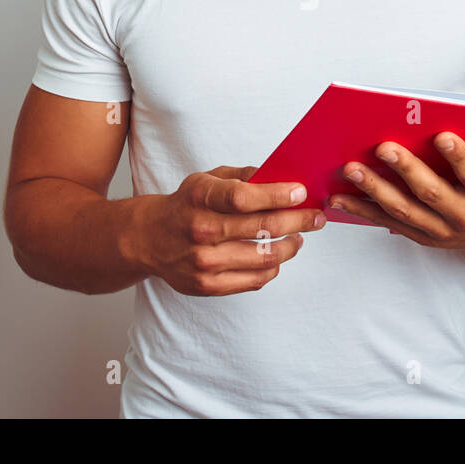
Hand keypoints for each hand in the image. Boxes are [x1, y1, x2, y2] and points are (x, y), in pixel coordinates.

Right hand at [133, 165, 326, 295]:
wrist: (147, 239)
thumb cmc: (185, 205)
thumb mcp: (205, 180)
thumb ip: (242, 177)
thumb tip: (281, 178)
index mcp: (200, 198)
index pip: (244, 198)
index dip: (277, 195)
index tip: (301, 192)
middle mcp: (201, 230)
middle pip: (262, 228)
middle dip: (298, 220)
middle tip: (317, 216)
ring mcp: (204, 262)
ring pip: (265, 257)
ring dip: (291, 245)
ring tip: (299, 236)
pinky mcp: (207, 285)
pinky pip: (255, 280)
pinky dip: (274, 267)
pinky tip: (278, 255)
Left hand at [327, 97, 464, 253]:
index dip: (461, 160)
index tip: (443, 136)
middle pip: (433, 195)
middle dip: (407, 171)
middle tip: (383, 146)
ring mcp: (441, 230)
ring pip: (405, 211)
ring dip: (376, 190)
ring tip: (353, 168)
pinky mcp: (420, 234)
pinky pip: (387, 223)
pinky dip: (361, 210)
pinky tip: (338, 195)